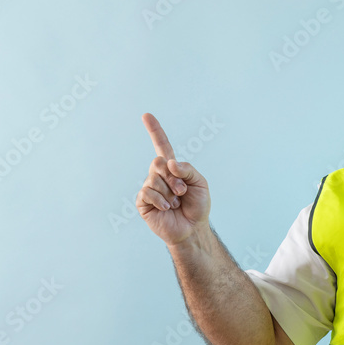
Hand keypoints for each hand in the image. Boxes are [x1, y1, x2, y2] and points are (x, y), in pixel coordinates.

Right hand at [137, 113, 211, 245]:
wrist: (192, 229)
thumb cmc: (198, 206)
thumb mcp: (200, 183)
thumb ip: (187, 169)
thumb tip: (170, 162)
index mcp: (172, 168)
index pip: (162, 145)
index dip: (155, 131)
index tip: (146, 115)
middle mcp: (159, 175)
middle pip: (158, 162)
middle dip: (173, 178)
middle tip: (182, 192)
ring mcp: (150, 188)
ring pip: (154, 179)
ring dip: (170, 193)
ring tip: (176, 204)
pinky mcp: (143, 202)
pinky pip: (147, 192)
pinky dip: (161, 200)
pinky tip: (167, 208)